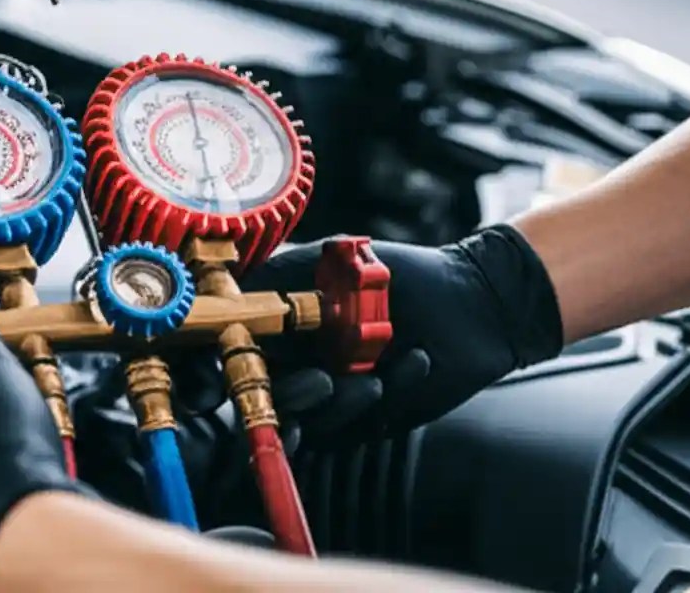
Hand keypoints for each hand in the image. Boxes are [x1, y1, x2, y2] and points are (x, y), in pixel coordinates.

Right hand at [243, 224, 562, 441]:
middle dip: (292, 399)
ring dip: (342, 405)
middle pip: (266, 403)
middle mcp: (297, 367)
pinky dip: (389, 398)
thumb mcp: (328, 260)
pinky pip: (359, 430)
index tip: (225, 379)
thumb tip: (217, 293)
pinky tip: (416, 362)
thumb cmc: (400, 275)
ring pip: (311, 424)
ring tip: (376, 378)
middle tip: (323, 381)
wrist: (472, 300)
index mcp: (279, 332)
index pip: (233, 362)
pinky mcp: (369, 423)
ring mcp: (331, 398)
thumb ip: (273, 275)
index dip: (219, 377)